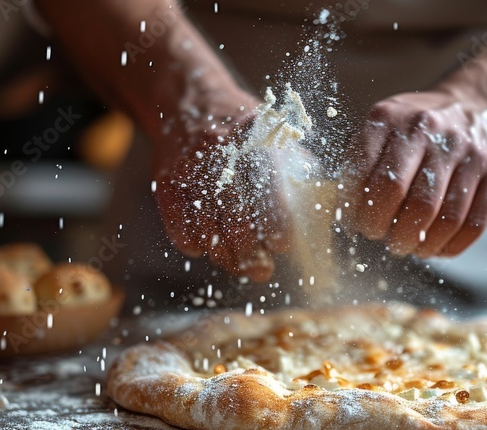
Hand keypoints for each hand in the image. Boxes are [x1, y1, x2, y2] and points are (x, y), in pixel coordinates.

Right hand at [151, 90, 288, 282]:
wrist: (189, 104)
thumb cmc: (243, 128)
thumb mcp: (275, 133)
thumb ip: (298, 166)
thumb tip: (320, 204)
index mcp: (254, 140)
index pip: (268, 189)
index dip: (276, 223)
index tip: (282, 244)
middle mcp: (219, 153)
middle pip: (235, 217)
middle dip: (250, 252)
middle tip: (262, 269)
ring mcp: (188, 169)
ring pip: (206, 227)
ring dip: (224, 255)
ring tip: (239, 264)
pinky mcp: (166, 182)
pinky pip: (177, 224)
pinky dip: (193, 243)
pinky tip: (206, 248)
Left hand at [348, 89, 486, 257]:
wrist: (480, 102)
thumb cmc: (418, 125)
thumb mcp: (383, 125)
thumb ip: (361, 161)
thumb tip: (342, 211)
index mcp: (391, 118)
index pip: (367, 175)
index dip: (358, 210)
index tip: (355, 224)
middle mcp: (430, 130)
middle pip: (404, 197)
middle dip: (386, 229)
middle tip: (381, 238)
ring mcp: (467, 151)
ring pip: (442, 216)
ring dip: (420, 243)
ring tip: (407, 246)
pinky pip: (474, 222)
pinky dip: (451, 245)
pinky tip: (436, 248)